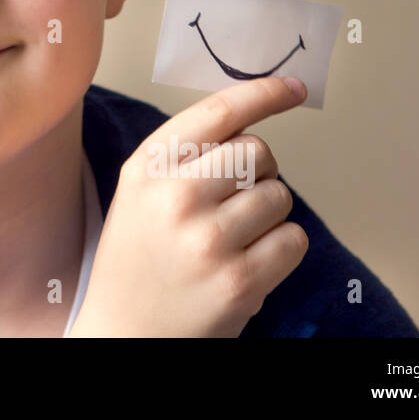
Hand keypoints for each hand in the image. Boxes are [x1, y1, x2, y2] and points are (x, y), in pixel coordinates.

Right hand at [67, 76, 309, 336]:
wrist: (125, 331)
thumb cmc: (140, 256)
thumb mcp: (141, 192)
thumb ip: (185, 153)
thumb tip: (252, 116)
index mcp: (148, 168)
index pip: (218, 112)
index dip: (263, 94)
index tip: (293, 88)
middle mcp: (175, 198)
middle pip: (259, 152)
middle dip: (260, 171)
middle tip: (234, 201)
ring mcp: (208, 240)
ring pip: (280, 196)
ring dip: (269, 215)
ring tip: (234, 238)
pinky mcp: (239, 281)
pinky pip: (293, 240)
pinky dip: (281, 249)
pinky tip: (248, 263)